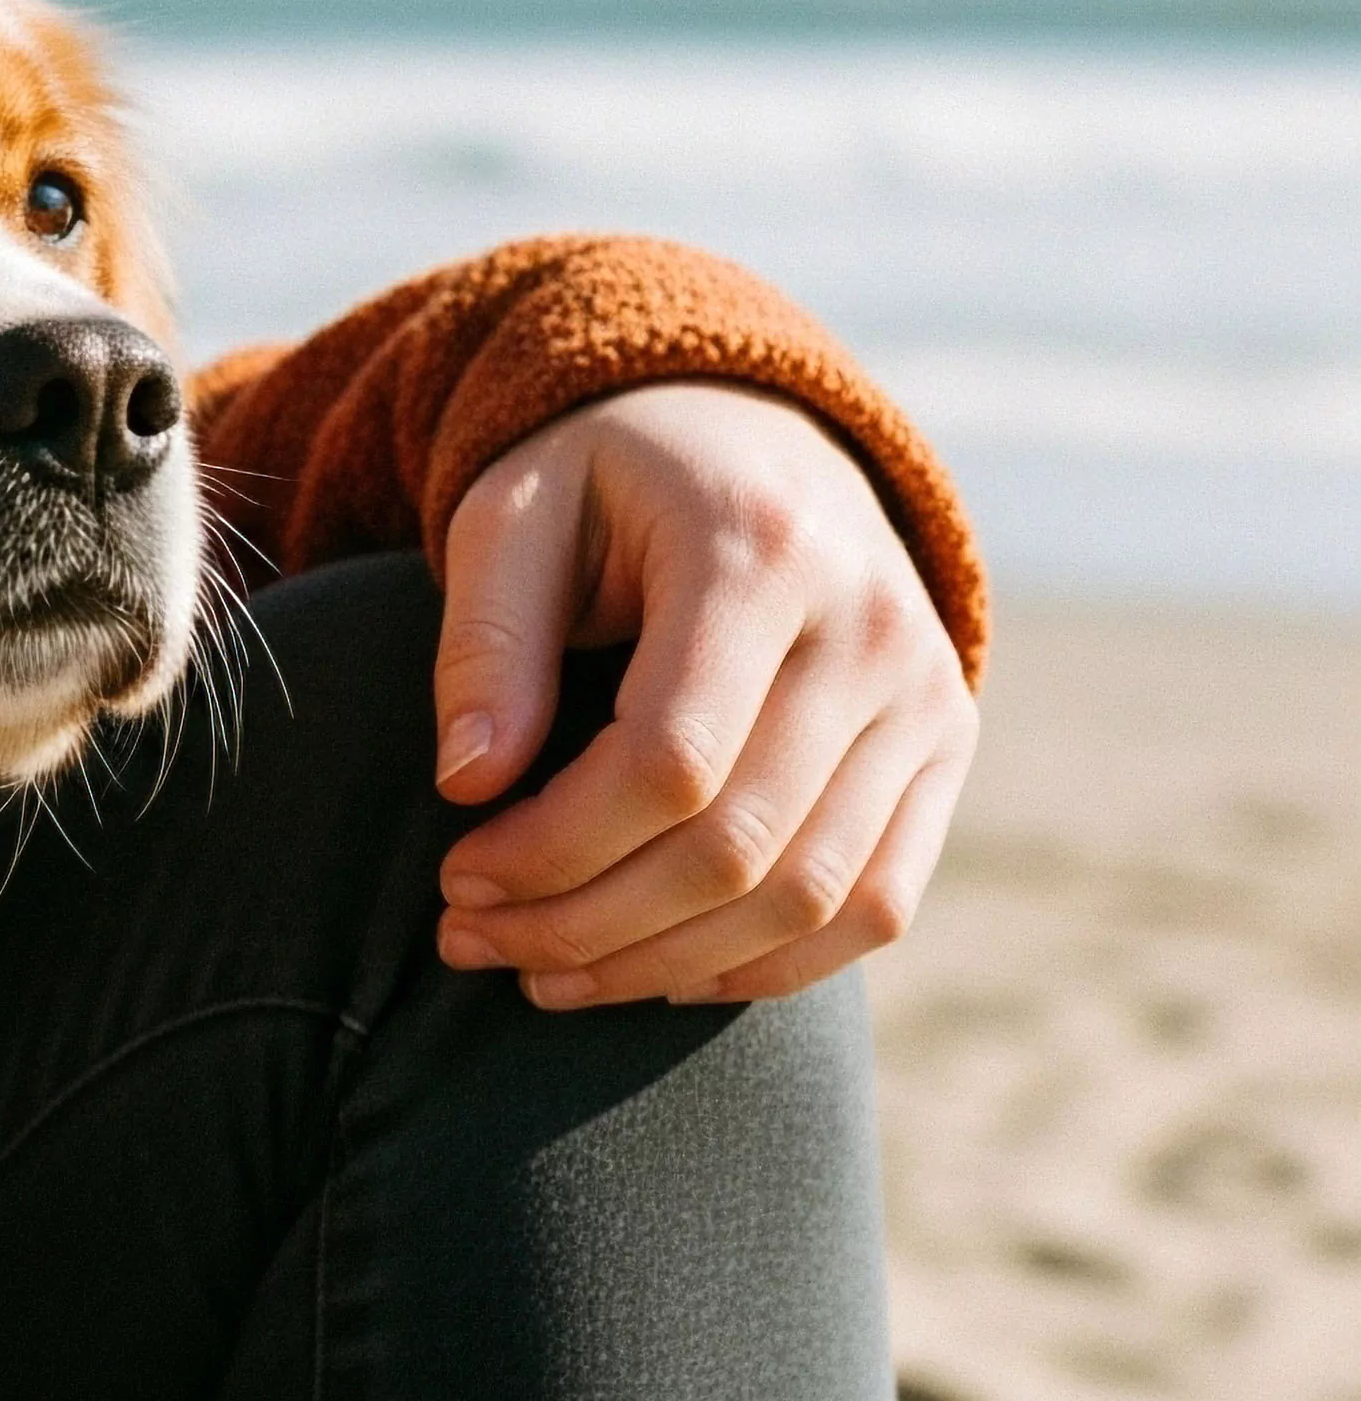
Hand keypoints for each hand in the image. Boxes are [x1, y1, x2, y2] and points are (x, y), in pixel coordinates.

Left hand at [427, 383, 976, 1008]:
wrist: (746, 430)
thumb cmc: (602, 479)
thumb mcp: (512, 514)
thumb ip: (486, 639)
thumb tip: (467, 783)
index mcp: (761, 552)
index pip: (670, 758)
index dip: (555, 847)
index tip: (456, 877)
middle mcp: (872, 629)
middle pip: (737, 844)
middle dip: (588, 921)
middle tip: (471, 937)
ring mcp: (927, 696)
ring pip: (810, 896)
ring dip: (661, 962)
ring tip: (540, 969)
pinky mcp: (945, 748)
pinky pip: (876, 906)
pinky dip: (765, 964)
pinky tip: (652, 970)